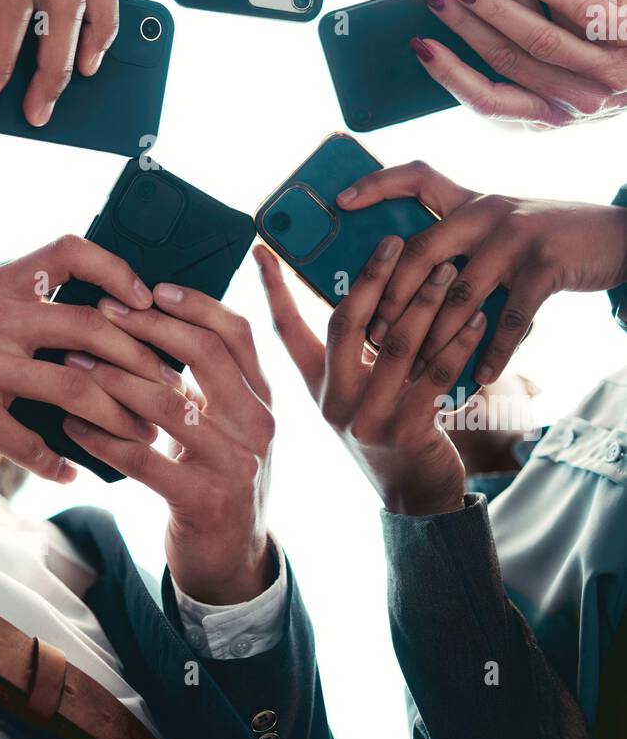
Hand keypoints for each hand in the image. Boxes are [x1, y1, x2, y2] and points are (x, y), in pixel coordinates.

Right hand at [0, 236, 161, 495]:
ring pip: (75, 387)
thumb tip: (113, 321)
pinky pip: (33, 441)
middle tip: (169, 389)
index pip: (69, 250)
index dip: (117, 270)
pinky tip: (74, 470)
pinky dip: (59, 461)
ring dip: (119, 418)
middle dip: (141, 361)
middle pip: (89, 325)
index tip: (147, 303)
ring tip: (141, 436)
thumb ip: (30, 311)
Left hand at [61, 283, 274, 603]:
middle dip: (149, 328)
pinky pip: (143, 459)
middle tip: (102, 313)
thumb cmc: (215, 479)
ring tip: (74, 363)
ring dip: (114, 379)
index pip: (238, 332)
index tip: (150, 289)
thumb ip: (207, 382)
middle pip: (207, 354)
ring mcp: (235, 464)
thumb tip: (152, 320)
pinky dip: (102, 437)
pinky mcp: (203, 500)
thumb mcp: (225, 426)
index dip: (195, 303)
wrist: (233, 563)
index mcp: (263, 397)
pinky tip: (72, 425)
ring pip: (170, 404)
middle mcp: (258, 424)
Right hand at [255, 243, 480, 515]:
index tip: (263, 246)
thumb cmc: (391, 427)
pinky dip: (458, 343)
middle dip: (372, 278)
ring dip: (425, 302)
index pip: (285, 328)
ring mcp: (368, 417)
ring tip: (448, 269)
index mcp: (317, 384)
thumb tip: (381, 285)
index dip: (273, 287)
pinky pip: (435, 376)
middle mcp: (334, 399)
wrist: (415, 497)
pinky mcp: (407, 431)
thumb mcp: (361, 390)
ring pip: (396, 345)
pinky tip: (476, 318)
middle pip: (345, 325)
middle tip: (395, 241)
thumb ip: (362, 348)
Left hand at [334, 160, 626, 384]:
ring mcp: (516, 235)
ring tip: (417, 370)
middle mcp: (487, 211)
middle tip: (373, 334)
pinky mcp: (545, 264)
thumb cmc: (548, 241)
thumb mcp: (501, 229)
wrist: (618, 238)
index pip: (416, 176)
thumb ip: (461, 244)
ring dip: (437, 338)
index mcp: (470, 201)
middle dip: (393, 297)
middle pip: (423, 252)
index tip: (342, 200)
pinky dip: (494, 351)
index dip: (377, 184)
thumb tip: (407, 283)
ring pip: (461, 293)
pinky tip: (480, 376)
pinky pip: (511, 317)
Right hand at [411, 0, 626, 124]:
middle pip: (508, 64)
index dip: (449, 75)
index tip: (419, 44)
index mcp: (547, 114)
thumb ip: (493, 41)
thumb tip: (424, 26)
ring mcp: (606, 76)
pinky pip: (582, 15)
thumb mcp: (544, 60)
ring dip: (495, 8)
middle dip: (464, 27)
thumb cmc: (588, 41)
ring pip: (539, 41)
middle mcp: (576, 103)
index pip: (487, 104)